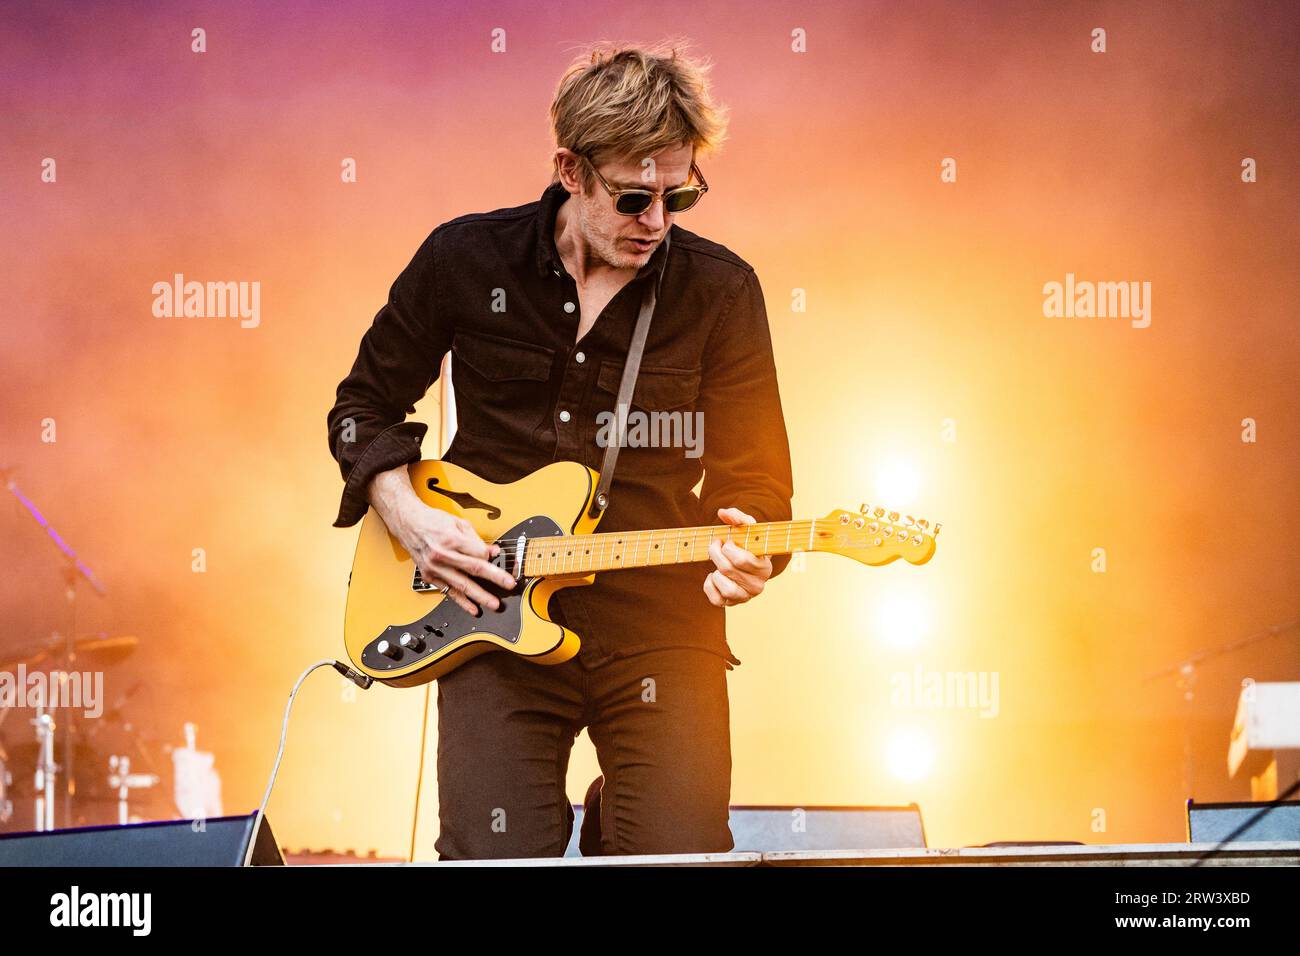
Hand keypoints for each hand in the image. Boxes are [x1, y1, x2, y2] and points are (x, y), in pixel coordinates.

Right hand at [393, 502, 517, 615]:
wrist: (408, 523)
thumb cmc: (432, 521)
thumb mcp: (458, 523)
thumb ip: (476, 539)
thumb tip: (493, 551)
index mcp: (450, 539)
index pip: (479, 553)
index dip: (491, 557)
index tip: (498, 558)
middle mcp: (442, 555)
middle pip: (473, 569)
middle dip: (494, 578)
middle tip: (508, 585)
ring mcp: (434, 568)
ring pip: (461, 585)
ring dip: (479, 596)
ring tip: (493, 604)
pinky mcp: (429, 576)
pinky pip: (448, 591)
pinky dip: (462, 601)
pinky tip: (473, 608)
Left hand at [703, 507, 772, 608]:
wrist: (744, 560)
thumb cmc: (746, 543)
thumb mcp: (746, 528)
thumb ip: (737, 517)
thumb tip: (722, 513)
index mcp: (765, 566)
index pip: (743, 560)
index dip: (729, 548)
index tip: (728, 541)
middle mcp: (759, 585)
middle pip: (729, 570)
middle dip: (716, 554)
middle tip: (716, 546)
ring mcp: (746, 596)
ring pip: (726, 589)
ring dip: (716, 573)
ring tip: (717, 565)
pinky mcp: (733, 604)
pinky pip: (717, 601)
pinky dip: (710, 587)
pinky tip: (713, 576)